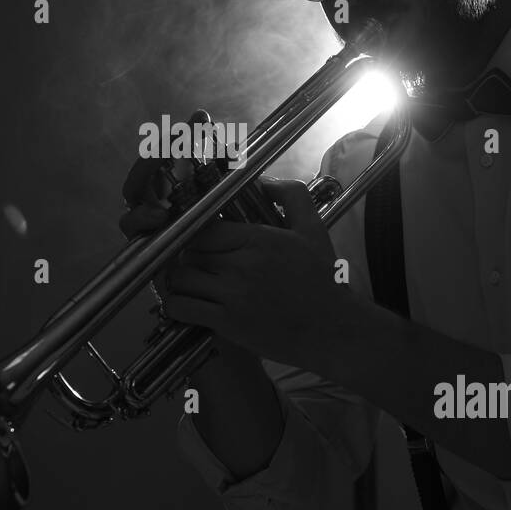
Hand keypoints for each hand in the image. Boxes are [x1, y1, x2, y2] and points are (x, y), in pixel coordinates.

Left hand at [159, 177, 359, 373]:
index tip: (202, 241)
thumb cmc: (322, 279)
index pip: (205, 228)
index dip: (198, 233)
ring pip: (181, 279)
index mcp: (259, 239)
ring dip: (180, 280)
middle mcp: (242, 265)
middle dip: (189, 256)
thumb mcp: (313, 229)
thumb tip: (264, 180)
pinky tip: (188, 305)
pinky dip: (177, 305)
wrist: (333, 329)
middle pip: (190, 251)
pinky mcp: (227, 324)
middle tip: (196, 262)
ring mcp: (232, 295)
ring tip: (190, 283)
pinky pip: (182, 308)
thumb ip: (291, 195)